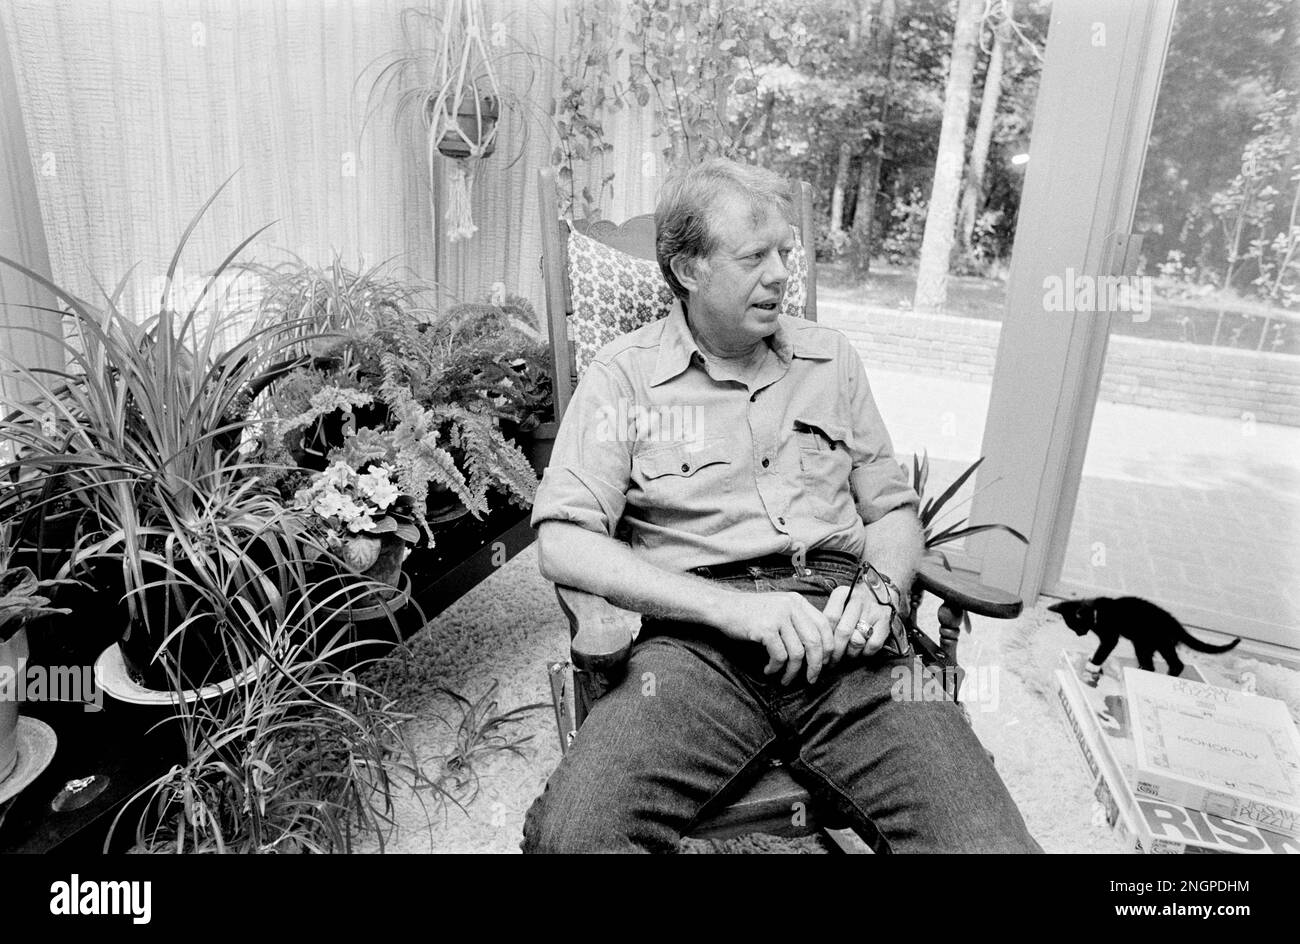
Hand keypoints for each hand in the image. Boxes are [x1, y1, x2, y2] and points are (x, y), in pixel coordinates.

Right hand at [717, 591, 834, 684]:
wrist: (722, 607)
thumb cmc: (750, 613)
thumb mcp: (778, 608)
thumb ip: (797, 621)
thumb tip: (818, 649)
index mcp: (797, 601)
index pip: (825, 626)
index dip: (828, 648)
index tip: (825, 664)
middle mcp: (791, 606)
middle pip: (815, 641)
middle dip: (816, 665)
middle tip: (811, 679)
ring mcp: (778, 616)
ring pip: (797, 653)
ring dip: (792, 672)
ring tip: (785, 679)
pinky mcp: (765, 628)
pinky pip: (779, 656)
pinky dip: (776, 668)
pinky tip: (769, 670)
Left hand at [822, 582, 895, 661]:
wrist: (879, 592)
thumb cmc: (851, 604)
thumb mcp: (837, 604)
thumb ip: (827, 620)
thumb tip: (817, 643)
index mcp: (842, 593)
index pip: (830, 619)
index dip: (824, 639)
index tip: (821, 651)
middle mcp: (858, 599)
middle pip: (843, 632)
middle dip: (836, 651)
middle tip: (831, 661)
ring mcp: (873, 610)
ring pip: (857, 640)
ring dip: (850, 653)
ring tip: (847, 654)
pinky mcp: (886, 620)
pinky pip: (873, 645)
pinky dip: (866, 652)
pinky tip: (862, 651)